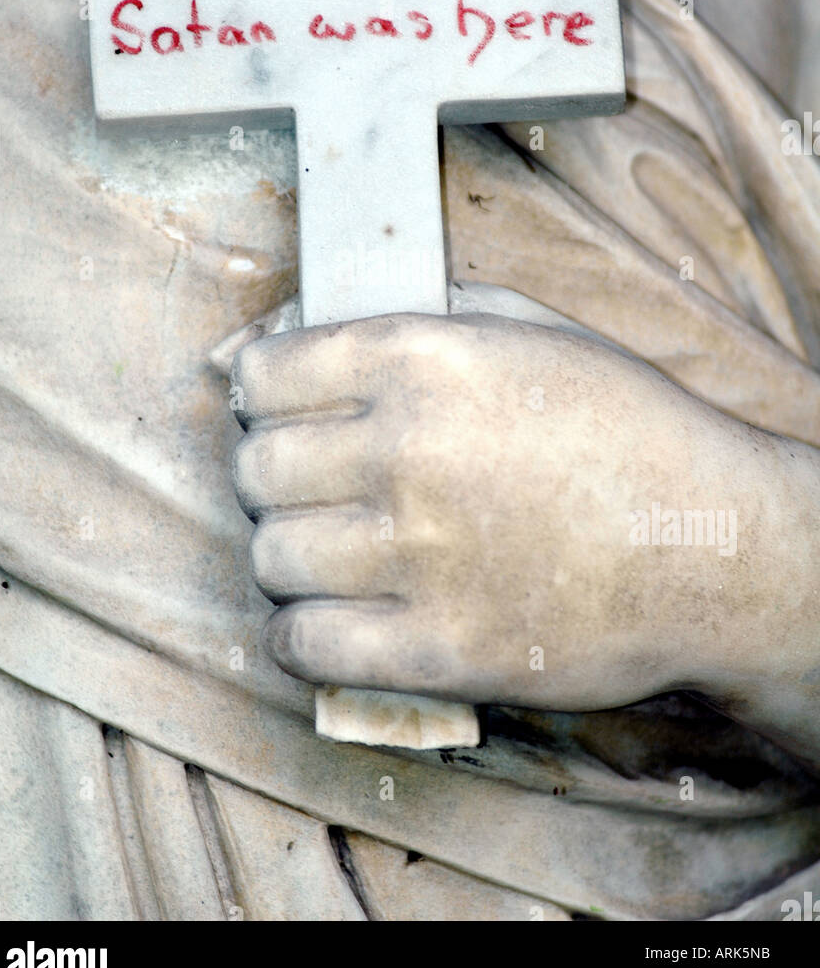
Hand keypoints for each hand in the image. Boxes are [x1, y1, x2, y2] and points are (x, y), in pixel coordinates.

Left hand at [231, 313, 815, 720]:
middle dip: (274, 476)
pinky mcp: (439, 650)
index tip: (285, 414)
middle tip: (317, 487)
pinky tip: (333, 617)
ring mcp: (420, 556)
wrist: (714, 547)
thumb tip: (267, 338)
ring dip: (291, 555)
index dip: (264, 395)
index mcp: (423, 359)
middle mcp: (407, 450)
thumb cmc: (623, 430)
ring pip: (270, 557)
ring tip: (336, 552)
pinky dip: (302, 634)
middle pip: (255, 469)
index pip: (261, 376)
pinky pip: (305, 644)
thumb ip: (403, 317)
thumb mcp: (527, 332)